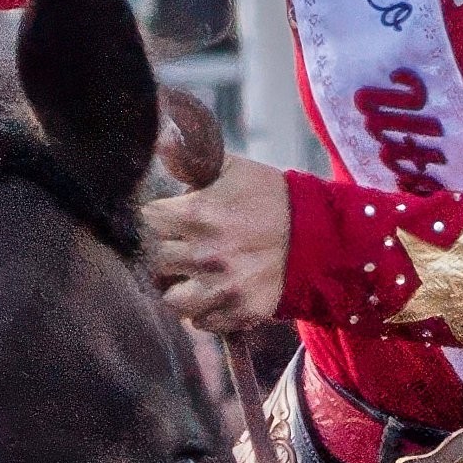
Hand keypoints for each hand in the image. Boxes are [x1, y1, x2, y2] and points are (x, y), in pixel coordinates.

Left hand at [141, 155, 289, 333]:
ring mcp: (222, 287)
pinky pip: (200, 322)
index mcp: (198, 213)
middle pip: (154, 261)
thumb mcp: (230, 167)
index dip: (152, 219)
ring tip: (189, 274)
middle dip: (161, 252)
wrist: (316, 231)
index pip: (147, 222)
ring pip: (171, 299)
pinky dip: (201, 310)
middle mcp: (205, 254)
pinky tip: (211, 291)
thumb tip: (159, 140)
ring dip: (177, 286)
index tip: (162, 219)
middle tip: (175, 246)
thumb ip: (189, 159)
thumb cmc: (267, 195)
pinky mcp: (239, 311)